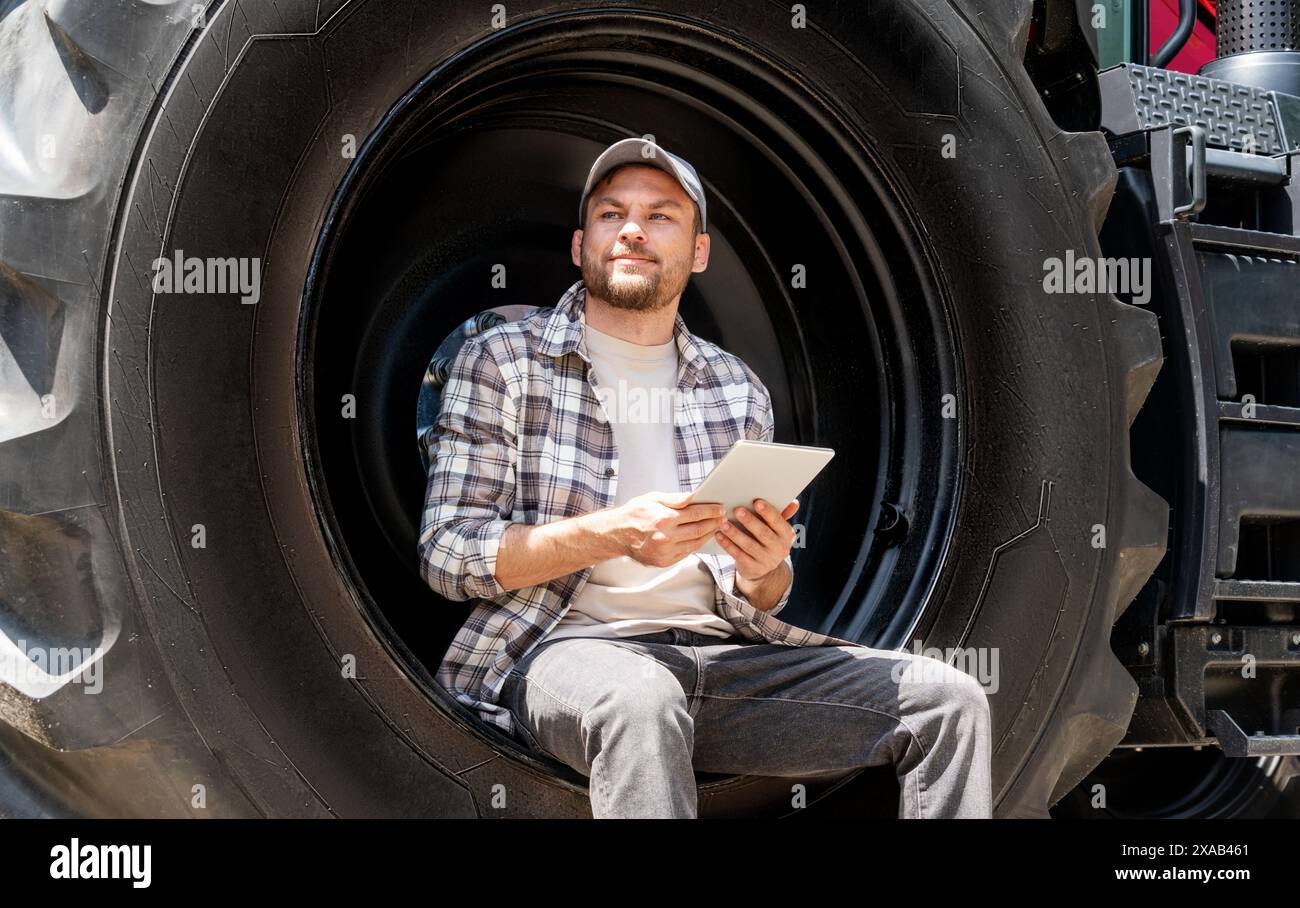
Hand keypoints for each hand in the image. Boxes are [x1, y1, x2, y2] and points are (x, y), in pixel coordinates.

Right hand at [613, 491, 727, 567]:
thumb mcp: (653, 498)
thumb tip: (693, 496)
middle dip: (713, 523)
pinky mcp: (664, 561)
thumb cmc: (634, 514)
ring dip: (708, 535)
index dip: (710, 511)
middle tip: (723, 518)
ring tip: (715, 527)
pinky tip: (701, 537)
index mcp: (664, 519)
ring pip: (695, 544)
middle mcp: (665, 537)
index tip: (720, 508)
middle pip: (699, 530)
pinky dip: (696, 545)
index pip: (695, 514)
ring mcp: (665, 552)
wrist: (617, 535)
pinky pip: (686, 553)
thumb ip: (675, 499)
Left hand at [715, 498, 798, 580]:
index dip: (768, 512)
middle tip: (737, 510)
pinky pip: (738, 555)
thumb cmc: (768, 539)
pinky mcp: (753, 568)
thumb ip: (781, 514)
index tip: (757, 502)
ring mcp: (767, 560)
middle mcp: (780, 549)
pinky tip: (719, 535)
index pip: (778, 522)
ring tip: (724, 523)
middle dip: (750, 521)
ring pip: (749, 545)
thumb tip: (794, 502)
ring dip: (735, 533)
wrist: (763, 567)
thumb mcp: (776, 529)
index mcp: (786, 535)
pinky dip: (728, 545)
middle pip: (763, 533)